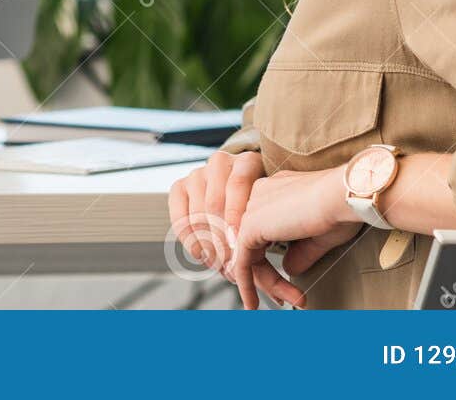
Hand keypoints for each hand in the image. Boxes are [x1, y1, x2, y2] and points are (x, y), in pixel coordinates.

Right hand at [168, 151, 263, 271]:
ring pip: (197, 212)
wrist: (240, 199)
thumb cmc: (260, 211)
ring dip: (206, 244)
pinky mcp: (179, 187)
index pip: (238, 185)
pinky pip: (179, 217)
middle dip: (220, 239)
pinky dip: (189, 240)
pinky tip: (200, 254)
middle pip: (214, 202)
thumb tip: (277, 293)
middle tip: (230, 265)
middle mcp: (221, 163)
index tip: (239, 246)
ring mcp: (197, 173)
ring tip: (218, 264)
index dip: (236, 217)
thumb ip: (268, 248)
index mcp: (248, 162)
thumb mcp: (269, 221)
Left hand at [229, 168, 361, 309]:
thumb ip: (300, 252)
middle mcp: (260, 195)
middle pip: (255, 243)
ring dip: (264, 283)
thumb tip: (288, 268)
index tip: (288, 283)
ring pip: (248, 254)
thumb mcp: (319, 235)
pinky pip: (241, 262)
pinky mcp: (250, 226)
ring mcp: (252, 209)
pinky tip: (253, 303)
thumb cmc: (340, 208)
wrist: (341, 196)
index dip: (275, 260)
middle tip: (286, 297)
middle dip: (268, 275)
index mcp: (276, 190)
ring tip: (282, 302)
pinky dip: (246, 284)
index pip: (267, 230)